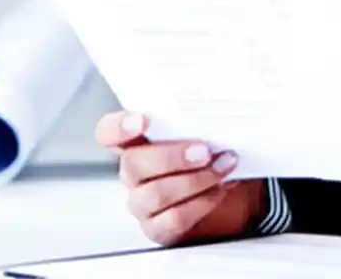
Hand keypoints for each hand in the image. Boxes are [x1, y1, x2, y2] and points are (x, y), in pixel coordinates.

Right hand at [96, 110, 265, 245]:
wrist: (231, 195)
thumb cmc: (211, 158)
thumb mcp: (202, 132)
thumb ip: (195, 121)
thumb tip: (211, 111)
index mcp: (136, 142)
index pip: (109, 132)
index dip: (118, 127)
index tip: (141, 121)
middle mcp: (134, 173)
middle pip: (133, 163)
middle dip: (173, 156)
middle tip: (204, 151)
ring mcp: (143, 203)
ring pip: (155, 194)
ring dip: (195, 180)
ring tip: (222, 167)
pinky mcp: (159, 229)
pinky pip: (174, 219)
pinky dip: (202, 202)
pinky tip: (218, 189)